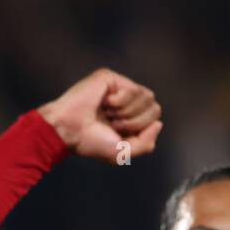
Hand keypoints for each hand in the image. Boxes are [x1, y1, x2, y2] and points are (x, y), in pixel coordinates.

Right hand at [38, 69, 162, 163]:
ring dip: (128, 113)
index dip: (142, 129)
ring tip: (108, 114)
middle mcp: (127, 100)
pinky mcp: (110, 77)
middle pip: (155, 107)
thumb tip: (159, 124)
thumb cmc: (92, 142)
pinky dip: (120, 103)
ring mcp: (119, 87)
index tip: (119, 133)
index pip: (155, 118)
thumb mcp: (124, 152)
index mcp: (131, 116)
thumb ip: (146, 143)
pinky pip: (133, 89)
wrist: (70, 131)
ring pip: (147, 97)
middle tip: (114, 124)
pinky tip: (104, 103)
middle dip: (136, 122)